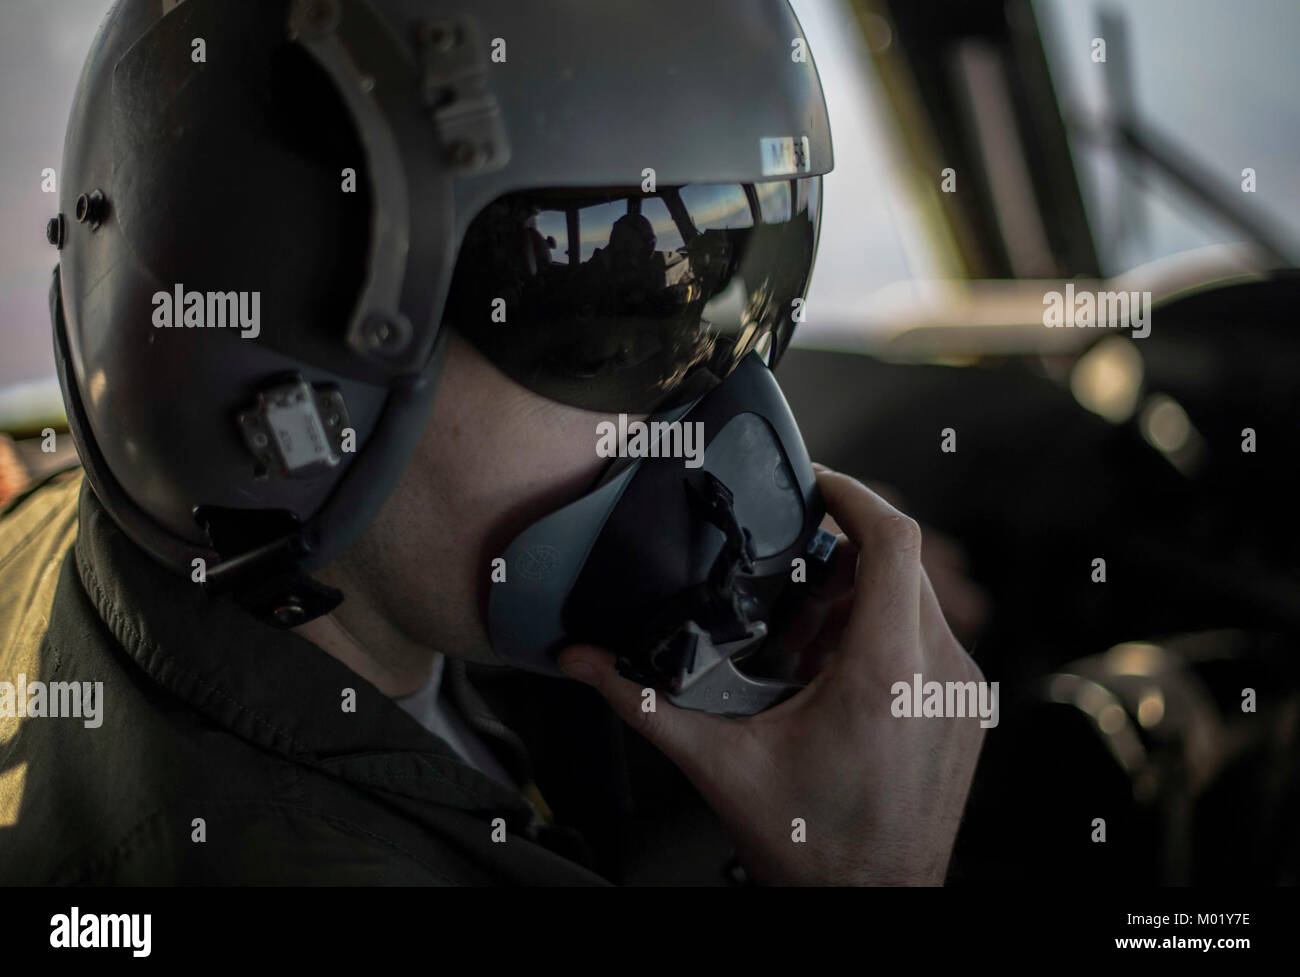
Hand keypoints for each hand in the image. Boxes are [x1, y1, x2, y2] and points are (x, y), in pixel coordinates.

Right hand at [556, 465, 986, 884]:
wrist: (872, 903)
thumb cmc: (809, 846)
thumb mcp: (719, 765)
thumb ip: (644, 703)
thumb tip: (585, 662)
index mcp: (882, 674)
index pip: (891, 541)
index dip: (854, 494)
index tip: (816, 482)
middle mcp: (937, 672)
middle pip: (902, 562)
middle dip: (846, 550)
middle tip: (792, 568)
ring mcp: (962, 692)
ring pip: (919, 599)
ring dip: (865, 594)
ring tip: (809, 630)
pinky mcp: (969, 710)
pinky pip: (935, 637)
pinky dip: (889, 630)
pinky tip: (841, 667)